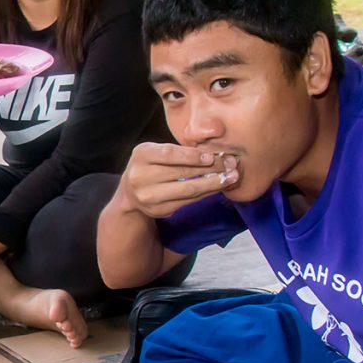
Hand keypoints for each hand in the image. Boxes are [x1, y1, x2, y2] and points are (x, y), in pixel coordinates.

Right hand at [118, 143, 238, 218]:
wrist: (131, 193)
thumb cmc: (150, 165)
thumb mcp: (156, 151)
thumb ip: (179, 151)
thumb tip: (215, 155)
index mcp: (141, 155)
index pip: (170, 154)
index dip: (193, 156)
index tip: (213, 156)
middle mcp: (140, 177)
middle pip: (182, 173)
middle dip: (211, 168)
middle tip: (232, 164)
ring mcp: (149, 196)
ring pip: (188, 190)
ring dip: (213, 184)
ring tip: (231, 178)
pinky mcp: (159, 210)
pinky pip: (188, 201)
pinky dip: (205, 194)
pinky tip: (217, 187)